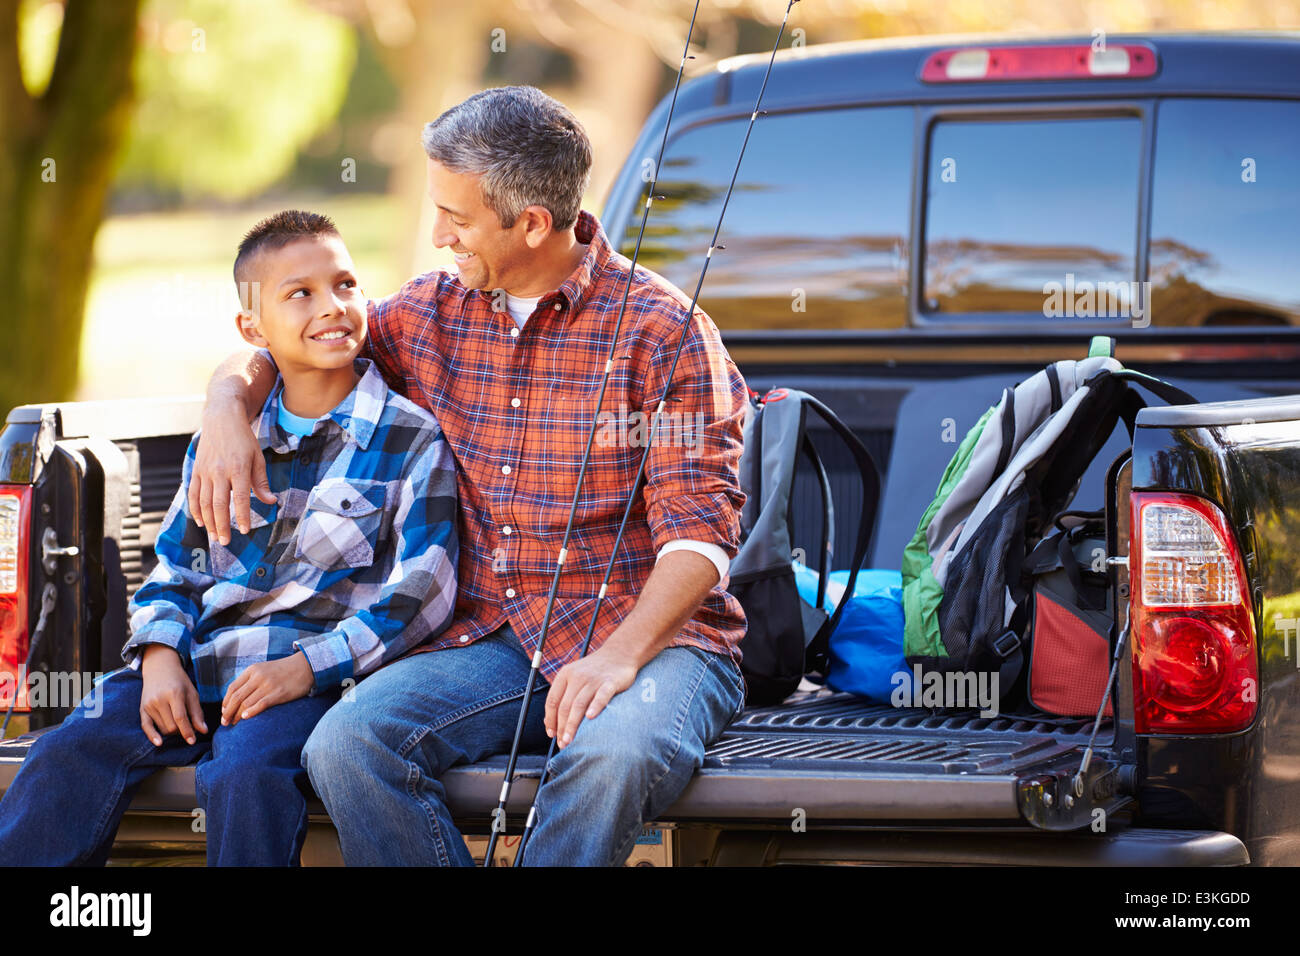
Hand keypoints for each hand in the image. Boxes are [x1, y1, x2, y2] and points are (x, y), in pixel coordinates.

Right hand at [140, 644, 206, 745]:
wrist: (160, 668)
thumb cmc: (179, 681)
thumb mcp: (192, 693)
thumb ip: (197, 712)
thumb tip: (203, 731)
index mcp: (174, 694)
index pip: (180, 718)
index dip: (187, 731)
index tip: (192, 741)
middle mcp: (159, 699)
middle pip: (171, 726)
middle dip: (181, 730)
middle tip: (188, 726)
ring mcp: (149, 704)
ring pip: (162, 728)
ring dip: (172, 731)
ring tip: (178, 723)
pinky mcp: (142, 708)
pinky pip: (146, 726)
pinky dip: (152, 736)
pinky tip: (159, 743)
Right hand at [190, 403, 275, 545]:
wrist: (221, 418)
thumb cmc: (243, 439)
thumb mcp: (258, 457)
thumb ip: (261, 482)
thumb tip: (271, 502)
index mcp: (238, 468)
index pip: (240, 498)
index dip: (241, 516)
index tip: (244, 530)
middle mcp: (219, 471)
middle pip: (218, 504)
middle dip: (221, 525)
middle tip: (225, 542)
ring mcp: (205, 471)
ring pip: (203, 502)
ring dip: (208, 521)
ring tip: (214, 536)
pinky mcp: (196, 470)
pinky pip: (193, 493)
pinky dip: (195, 509)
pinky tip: (200, 521)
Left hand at [221, 653, 314, 725]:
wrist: (305, 666)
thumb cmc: (284, 671)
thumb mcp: (264, 669)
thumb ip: (250, 680)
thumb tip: (236, 698)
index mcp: (252, 670)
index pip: (232, 688)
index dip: (225, 702)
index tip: (223, 712)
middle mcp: (258, 676)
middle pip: (237, 697)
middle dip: (228, 712)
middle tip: (225, 722)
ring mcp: (268, 685)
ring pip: (246, 703)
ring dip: (237, 715)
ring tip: (234, 723)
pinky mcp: (279, 693)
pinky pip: (261, 704)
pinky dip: (251, 712)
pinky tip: (245, 718)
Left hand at [544, 646, 638, 748]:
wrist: (619, 654)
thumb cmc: (594, 670)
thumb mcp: (575, 676)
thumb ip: (564, 695)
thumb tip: (551, 722)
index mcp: (565, 675)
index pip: (552, 701)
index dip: (550, 719)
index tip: (551, 734)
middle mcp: (577, 676)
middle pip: (564, 706)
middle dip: (561, 727)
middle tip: (562, 743)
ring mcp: (594, 679)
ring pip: (579, 704)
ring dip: (572, 724)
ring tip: (570, 740)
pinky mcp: (610, 682)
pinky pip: (601, 696)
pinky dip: (595, 707)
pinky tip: (590, 718)